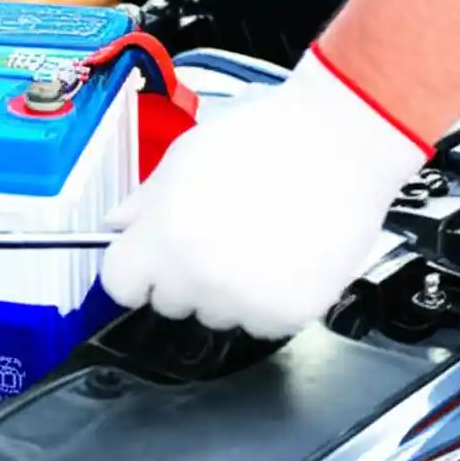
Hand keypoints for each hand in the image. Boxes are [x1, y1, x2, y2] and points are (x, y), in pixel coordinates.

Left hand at [101, 46, 428, 338]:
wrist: (343, 142)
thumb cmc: (267, 137)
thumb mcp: (185, 155)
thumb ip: (145, 199)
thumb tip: (116, 224)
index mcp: (163, 235)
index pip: (118, 283)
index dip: (133, 268)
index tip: (146, 260)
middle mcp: (198, 275)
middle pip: (166, 300)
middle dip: (180, 275)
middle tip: (214, 235)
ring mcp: (244, 300)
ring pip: (213, 314)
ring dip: (224, 290)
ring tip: (255, 240)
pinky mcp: (288, 314)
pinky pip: (260, 323)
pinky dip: (269, 301)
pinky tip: (283, 258)